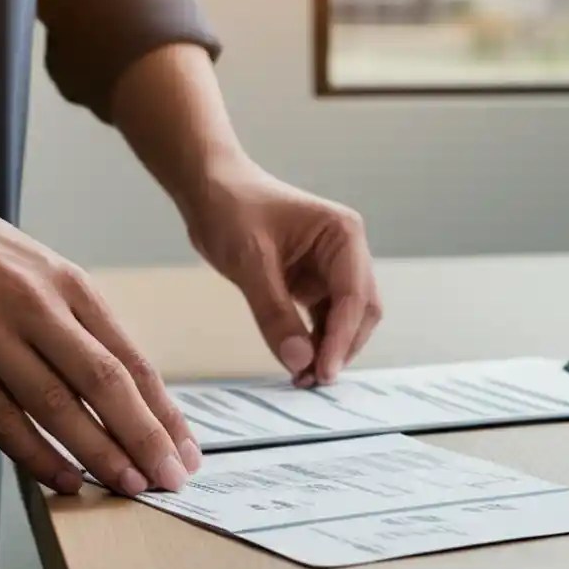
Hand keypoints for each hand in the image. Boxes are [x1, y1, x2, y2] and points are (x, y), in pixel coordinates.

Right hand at [0, 200, 198, 495]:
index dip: (163, 410)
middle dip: (143, 436)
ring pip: (54, 404)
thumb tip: (130, 391)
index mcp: (72, 286)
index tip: (185, 448)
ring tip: (127, 483)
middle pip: (104, 383)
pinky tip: (63, 477)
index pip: (132, 360)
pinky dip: (34, 453)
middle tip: (168, 475)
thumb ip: (84, 326)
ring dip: (96, 451)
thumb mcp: (46, 273)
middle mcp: (36, 307)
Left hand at [182, 163, 380, 386]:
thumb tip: (299, 360)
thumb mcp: (249, 262)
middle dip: (341, 347)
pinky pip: (322, 319)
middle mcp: (347, 252)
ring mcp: (332, 268)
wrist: (208, 188)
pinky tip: (297, 363)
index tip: (324, 372)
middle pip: (360, 311)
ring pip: (345, 320)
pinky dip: (313, 342)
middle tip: (313, 381)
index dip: (342, 338)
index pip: (354, 296)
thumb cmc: (230, 208)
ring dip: (328, 349)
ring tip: (302, 378)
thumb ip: (274, 312)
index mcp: (344, 235)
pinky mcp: (313, 282)